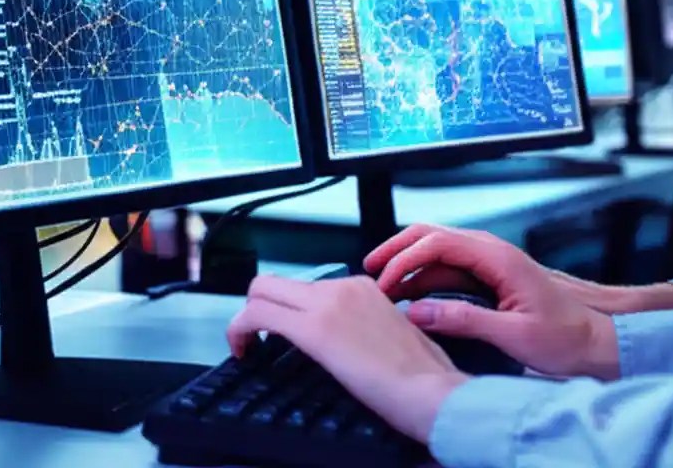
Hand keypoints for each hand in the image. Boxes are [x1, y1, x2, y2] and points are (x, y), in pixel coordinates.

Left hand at [227, 275, 467, 442]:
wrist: (433, 391)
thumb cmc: (424, 378)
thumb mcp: (395, 336)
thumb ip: (365, 326)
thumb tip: (344, 339)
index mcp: (363, 287)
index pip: (305, 286)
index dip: (285, 309)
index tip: (281, 332)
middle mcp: (343, 287)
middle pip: (275, 281)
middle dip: (257, 307)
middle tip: (255, 337)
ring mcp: (327, 304)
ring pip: (260, 292)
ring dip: (246, 320)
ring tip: (248, 347)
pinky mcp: (314, 328)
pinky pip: (257, 315)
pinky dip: (240, 330)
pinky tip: (243, 351)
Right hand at [364, 224, 619, 379]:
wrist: (597, 341)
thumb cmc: (566, 337)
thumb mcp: (513, 334)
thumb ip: (464, 320)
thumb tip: (418, 313)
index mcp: (498, 258)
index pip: (436, 243)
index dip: (404, 259)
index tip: (384, 282)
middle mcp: (491, 252)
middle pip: (431, 235)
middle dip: (396, 250)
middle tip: (369, 270)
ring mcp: (489, 263)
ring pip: (436, 250)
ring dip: (406, 263)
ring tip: (382, 284)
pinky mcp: (488, 277)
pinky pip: (446, 268)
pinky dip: (421, 277)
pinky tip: (409, 296)